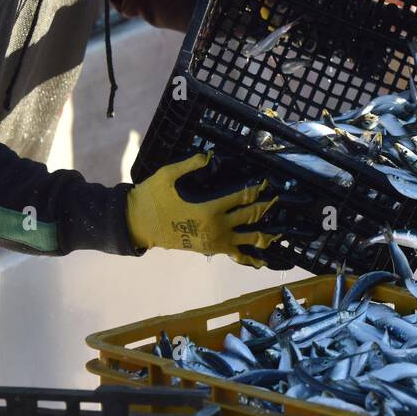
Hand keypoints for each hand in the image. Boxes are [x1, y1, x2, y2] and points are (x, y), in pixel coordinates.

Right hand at [126, 153, 278, 266]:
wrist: (136, 225)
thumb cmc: (151, 198)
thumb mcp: (166, 176)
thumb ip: (189, 164)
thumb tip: (209, 155)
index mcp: (209, 209)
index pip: (241, 197)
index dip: (257, 189)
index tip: (269, 182)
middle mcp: (217, 227)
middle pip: (250, 216)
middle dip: (266, 207)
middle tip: (279, 199)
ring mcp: (215, 241)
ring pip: (248, 239)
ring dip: (265, 234)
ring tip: (280, 231)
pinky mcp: (209, 249)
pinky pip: (234, 255)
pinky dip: (249, 258)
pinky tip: (261, 260)